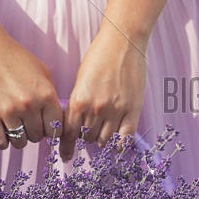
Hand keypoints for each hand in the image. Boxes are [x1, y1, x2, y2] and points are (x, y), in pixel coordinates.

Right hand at [0, 28, 63, 150]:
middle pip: (37, 137)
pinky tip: (2, 132)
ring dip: (18, 137)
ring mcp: (9, 111)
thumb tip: (55, 120)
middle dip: (33, 132)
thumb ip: (51, 96)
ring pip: (20, 142)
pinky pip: (0, 142)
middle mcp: (29, 105)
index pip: (56, 128)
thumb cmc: (16, 59)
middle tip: (26, 123)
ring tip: (14, 126)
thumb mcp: (43, 72)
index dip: (50, 130)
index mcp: (46, 95)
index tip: (43, 126)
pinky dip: (3, 141)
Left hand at [62, 28, 146, 158]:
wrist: (122, 41)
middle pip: (86, 138)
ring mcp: (115, 110)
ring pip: (104, 140)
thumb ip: (78, 104)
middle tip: (88, 133)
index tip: (66, 156)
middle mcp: (95, 108)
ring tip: (103, 132)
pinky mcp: (132, 109)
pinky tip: (117, 143)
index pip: (68, 134)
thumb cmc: (99, 58)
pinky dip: (120, 144)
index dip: (66, 148)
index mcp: (78, 101)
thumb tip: (75, 126)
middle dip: (85, 138)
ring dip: (101, 140)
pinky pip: (125, 137)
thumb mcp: (80, 82)